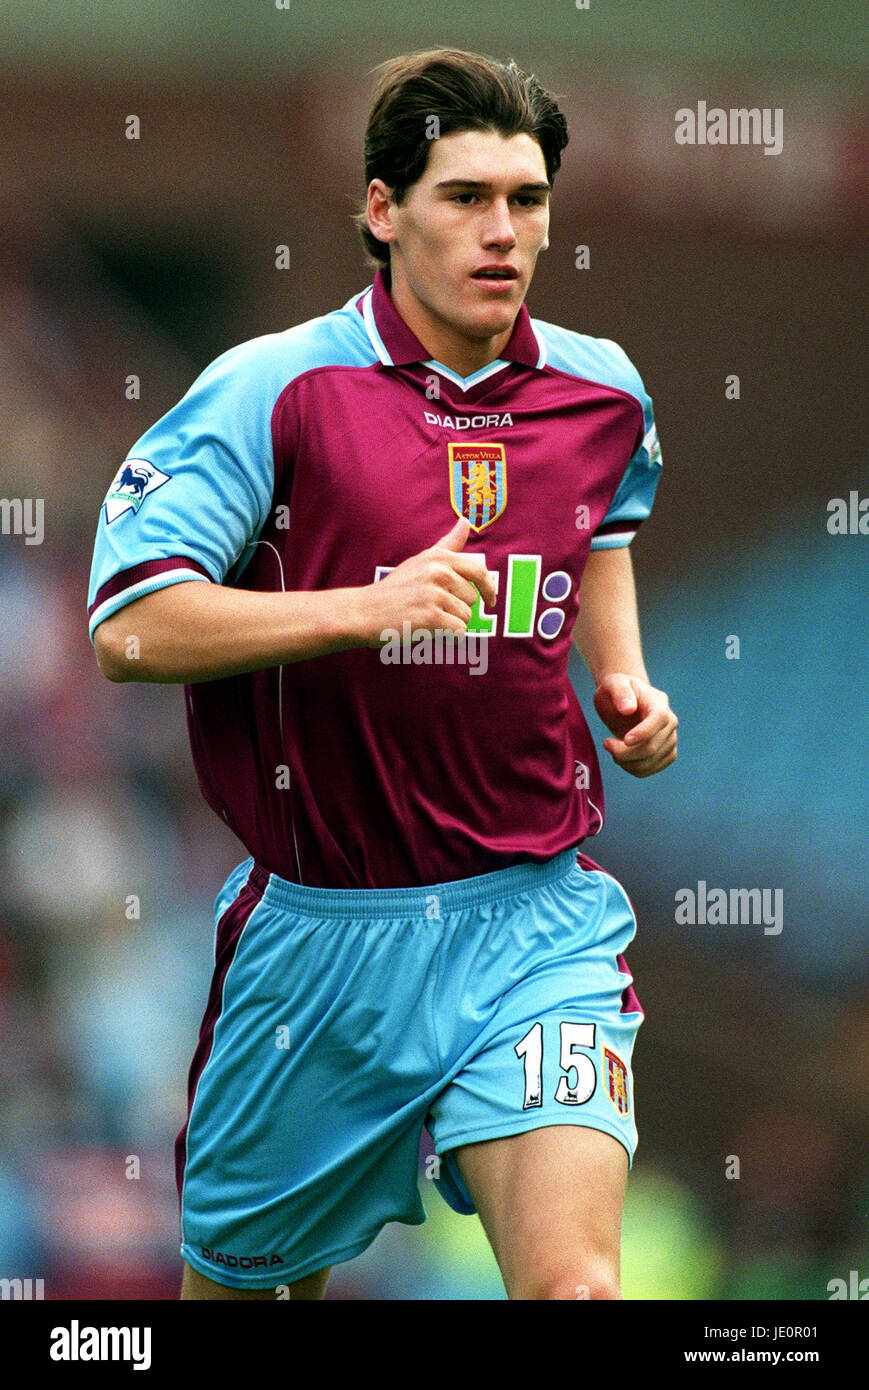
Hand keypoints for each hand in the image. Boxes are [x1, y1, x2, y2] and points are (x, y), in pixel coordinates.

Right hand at [358, 516, 497, 645]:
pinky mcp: (432, 618)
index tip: (490, 600)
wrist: (365, 611)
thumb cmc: (396, 588)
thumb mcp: (421, 560)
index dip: (488, 588)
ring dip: (450, 623)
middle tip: (432, 608)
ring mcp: (435, 595)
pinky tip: (427, 629)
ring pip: (466, 617)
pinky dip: (446, 635)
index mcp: (440, 558)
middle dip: (458, 608)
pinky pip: (458, 631)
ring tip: (426, 617)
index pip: (479, 571)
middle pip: (472, 599)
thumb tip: (466, 521)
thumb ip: (448, 545)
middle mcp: (439, 573)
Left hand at [593, 673, 677, 776]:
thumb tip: (628, 709)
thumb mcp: (614, 683)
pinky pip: (649, 770)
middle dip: (623, 752)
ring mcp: (670, 740)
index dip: (643, 733)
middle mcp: (670, 722)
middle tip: (606, 743)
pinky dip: (631, 768)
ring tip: (612, 748)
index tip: (624, 740)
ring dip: (625, 761)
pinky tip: (621, 758)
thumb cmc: (618, 690)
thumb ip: (620, 692)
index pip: (659, 720)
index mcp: (659, 703)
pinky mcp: (665, 754)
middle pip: (651, 747)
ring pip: (650, 762)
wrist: (626, 701)